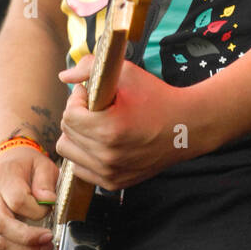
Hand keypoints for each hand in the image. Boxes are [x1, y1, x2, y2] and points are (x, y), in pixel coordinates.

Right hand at [0, 145, 59, 249]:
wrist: (6, 165)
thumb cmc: (25, 166)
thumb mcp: (41, 163)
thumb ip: (45, 181)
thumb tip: (47, 201)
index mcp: (3, 179)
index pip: (16, 200)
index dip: (37, 210)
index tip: (50, 209)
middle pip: (2, 224)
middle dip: (28, 238)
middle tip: (49, 239)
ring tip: (45, 248)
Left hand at [56, 56, 196, 189]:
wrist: (186, 127)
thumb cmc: (157, 98)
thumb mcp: (127, 73)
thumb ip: (90, 68)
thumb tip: (64, 76)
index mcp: (109, 129)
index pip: (69, 116)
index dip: (77, 99)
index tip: (90, 94)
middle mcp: (107, 156)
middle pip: (67, 133)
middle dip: (77, 115)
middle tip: (96, 107)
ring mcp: (110, 172)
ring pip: (69, 152)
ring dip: (78, 136)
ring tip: (96, 124)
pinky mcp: (114, 182)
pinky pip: (80, 169)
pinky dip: (85, 154)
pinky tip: (101, 141)